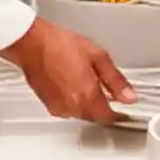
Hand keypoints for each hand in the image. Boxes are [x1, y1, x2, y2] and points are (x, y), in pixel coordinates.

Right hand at [0, 18, 134, 123]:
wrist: (31, 43)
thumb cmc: (60, 45)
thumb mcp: (98, 57)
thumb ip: (116, 80)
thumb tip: (129, 96)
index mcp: (87, 95)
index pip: (109, 117)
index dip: (120, 114)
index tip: (125, 109)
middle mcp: (71, 106)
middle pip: (95, 117)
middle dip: (105, 107)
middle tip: (109, 92)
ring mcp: (58, 107)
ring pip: (81, 114)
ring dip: (89, 104)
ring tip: (90, 83)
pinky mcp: (48, 104)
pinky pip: (68, 110)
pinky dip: (76, 101)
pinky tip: (76, 85)